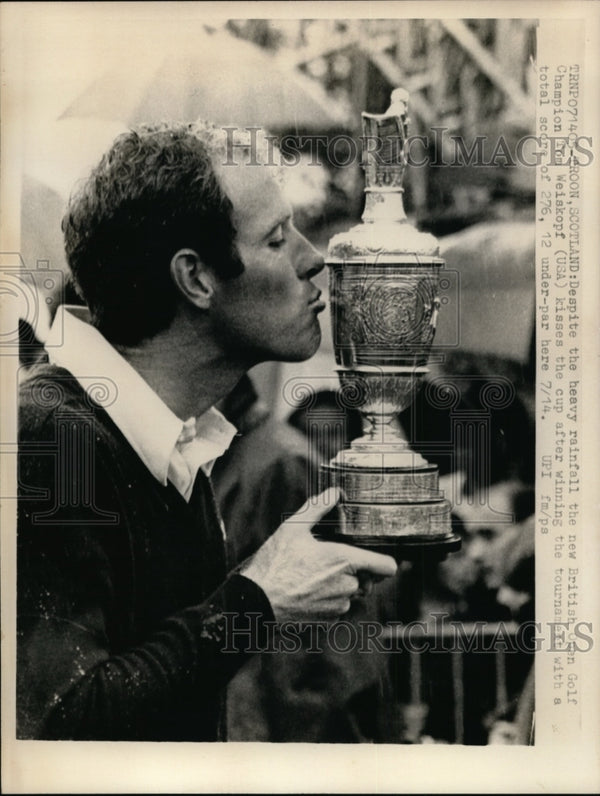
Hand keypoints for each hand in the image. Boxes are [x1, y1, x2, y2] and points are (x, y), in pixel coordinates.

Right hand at [241, 488, 396, 621]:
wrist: (257, 601)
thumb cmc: (274, 563)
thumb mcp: (293, 528)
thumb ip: (317, 507)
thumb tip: (334, 492)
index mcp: (345, 561)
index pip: (387, 566)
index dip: (384, 560)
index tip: (375, 555)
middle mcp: (347, 586)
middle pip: (368, 578)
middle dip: (356, 570)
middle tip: (333, 560)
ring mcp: (338, 605)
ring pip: (352, 592)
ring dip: (342, 584)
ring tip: (317, 574)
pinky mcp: (328, 619)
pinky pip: (339, 606)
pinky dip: (330, 598)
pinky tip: (310, 589)